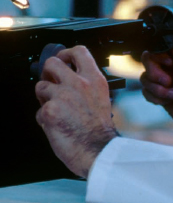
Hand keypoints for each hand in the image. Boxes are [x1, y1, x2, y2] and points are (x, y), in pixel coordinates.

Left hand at [35, 46, 117, 177]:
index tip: (63, 59)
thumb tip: (70, 79)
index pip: (78, 52)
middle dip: (48, 72)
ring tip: (55, 109)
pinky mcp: (49, 111)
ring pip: (40, 87)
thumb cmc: (100, 130)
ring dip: (44, 98)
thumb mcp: (102, 98)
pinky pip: (39, 110)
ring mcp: (62, 96)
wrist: (98, 150)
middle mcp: (78, 84)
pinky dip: (45, 118)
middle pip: (52, 63)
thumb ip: (87, 85)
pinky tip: (56, 124)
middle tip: (50, 81)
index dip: (66, 53)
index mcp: (94, 79)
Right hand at [141, 41, 172, 140]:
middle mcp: (172, 65)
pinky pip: (146, 92)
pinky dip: (156, 98)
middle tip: (169, 82)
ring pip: (145, 78)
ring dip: (157, 89)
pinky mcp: (161, 93)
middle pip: (148, 62)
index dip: (159, 57)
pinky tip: (169, 100)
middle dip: (156, 75)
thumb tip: (170, 34)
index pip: (158, 47)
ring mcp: (166, 80)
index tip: (169, 66)